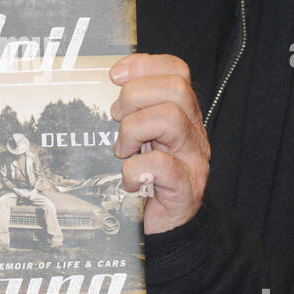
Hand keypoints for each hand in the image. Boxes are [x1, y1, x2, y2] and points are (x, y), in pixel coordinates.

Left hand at [109, 53, 209, 234]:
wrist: (169, 227)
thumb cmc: (148, 180)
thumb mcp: (140, 140)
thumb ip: (131, 115)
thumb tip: (102, 95)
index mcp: (181, 114)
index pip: (176, 71)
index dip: (145, 65)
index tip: (115, 74)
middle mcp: (192, 132)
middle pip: (176, 88)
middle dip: (136, 95)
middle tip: (116, 116)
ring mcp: (192, 159)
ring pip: (170, 119)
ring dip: (134, 130)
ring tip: (122, 149)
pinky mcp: (184, 187)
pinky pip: (161, 166)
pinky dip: (135, 169)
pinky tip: (127, 179)